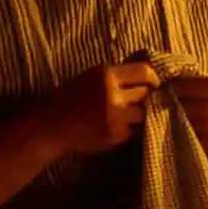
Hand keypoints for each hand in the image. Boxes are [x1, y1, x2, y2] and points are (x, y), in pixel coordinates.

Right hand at [37, 62, 159, 156]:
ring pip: (141, 113)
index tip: (154, 83)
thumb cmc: (72, 97)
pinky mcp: (115, 136)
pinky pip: (132, 130)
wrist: (53, 124)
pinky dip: (126, 128)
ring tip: (123, 114)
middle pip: (146, 93)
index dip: (154, 78)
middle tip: (137, 99)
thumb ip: (117, 75)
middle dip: (144, 96)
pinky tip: (112, 126)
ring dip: (136, 114)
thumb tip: (147, 74)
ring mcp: (116, 117)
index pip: (145, 72)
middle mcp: (114, 95)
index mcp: (108, 75)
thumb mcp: (92, 77)